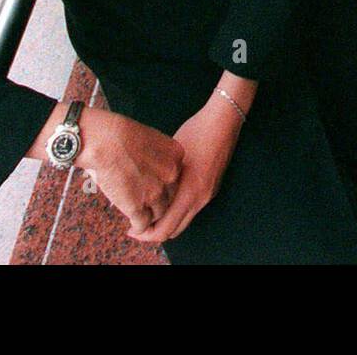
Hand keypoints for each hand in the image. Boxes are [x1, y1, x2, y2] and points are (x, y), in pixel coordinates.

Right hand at [70, 109, 185, 237]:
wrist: (104, 139)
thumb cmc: (120, 134)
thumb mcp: (151, 139)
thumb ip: (157, 156)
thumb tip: (151, 171)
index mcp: (176, 155)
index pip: (176, 177)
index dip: (163, 183)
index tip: (151, 185)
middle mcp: (170, 174)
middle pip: (170, 196)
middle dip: (158, 201)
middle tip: (145, 204)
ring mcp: (155, 192)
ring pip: (158, 213)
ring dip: (148, 216)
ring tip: (139, 218)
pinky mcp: (138, 207)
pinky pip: (142, 224)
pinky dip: (137, 228)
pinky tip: (132, 227)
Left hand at [129, 91, 244, 242]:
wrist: (224, 121)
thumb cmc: (196, 132)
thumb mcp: (171, 156)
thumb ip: (160, 179)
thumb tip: (141, 194)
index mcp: (189, 193)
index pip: (165, 229)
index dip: (146, 234)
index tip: (131, 229)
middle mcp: (200, 199)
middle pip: (174, 231)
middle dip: (154, 232)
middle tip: (137, 224)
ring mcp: (208, 195)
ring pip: (184, 220)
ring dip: (167, 221)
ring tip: (149, 210)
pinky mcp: (212, 188)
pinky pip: (192, 208)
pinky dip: (177, 211)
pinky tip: (166, 197)